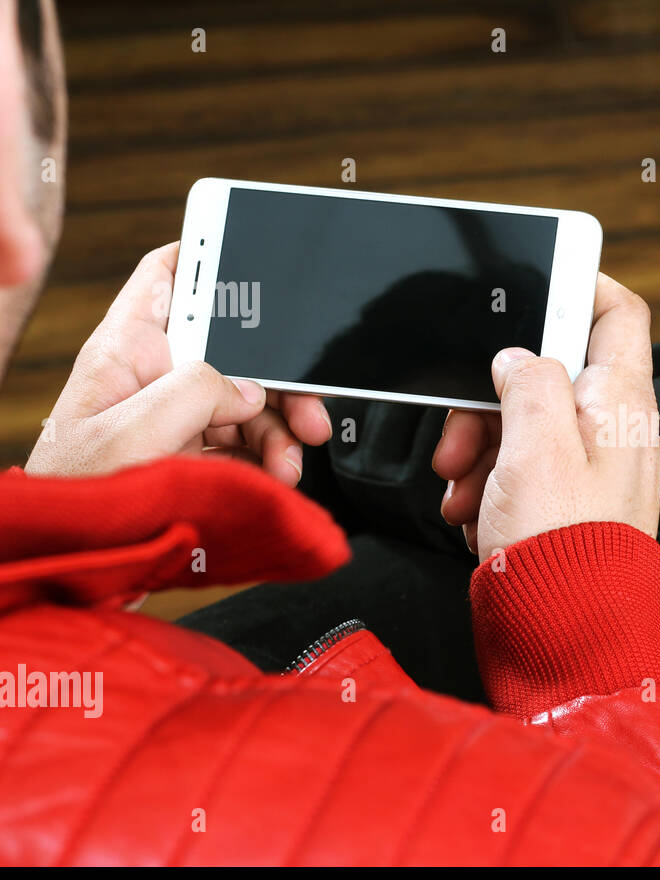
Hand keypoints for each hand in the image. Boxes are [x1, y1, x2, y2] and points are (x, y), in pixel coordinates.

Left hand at [24, 242, 330, 483]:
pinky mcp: (190, 459)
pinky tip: (274, 480)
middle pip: (234, 350)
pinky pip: (246, 449)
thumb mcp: (132, 433)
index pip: (167, 277)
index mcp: (126, 352)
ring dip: (281, 434)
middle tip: (309, 409)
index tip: (259, 255)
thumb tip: (249, 390)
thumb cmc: (77, 500)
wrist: (77, 569)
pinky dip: (270, 464)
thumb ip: (195, 392)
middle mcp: (152, 379)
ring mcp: (173, 420)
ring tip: (288, 466)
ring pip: (249, 405)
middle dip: (280, 379)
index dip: (210, 255)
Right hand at [434, 273, 659, 561]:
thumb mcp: (535, 447)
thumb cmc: (560, 553)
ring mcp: (596, 472)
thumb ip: (529, 381)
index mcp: (623, 404)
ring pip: (529, 425)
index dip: (579, 285)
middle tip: (461, 437)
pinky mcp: (570, 507)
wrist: (564, 641)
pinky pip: (526, 471)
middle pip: (552, 374)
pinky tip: (475, 514)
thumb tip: (518, 355)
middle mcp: (618, 433)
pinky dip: (492, 484)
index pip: (618, 315)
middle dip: (493, 399)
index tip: (532, 282)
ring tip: (463, 491)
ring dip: (482, 449)